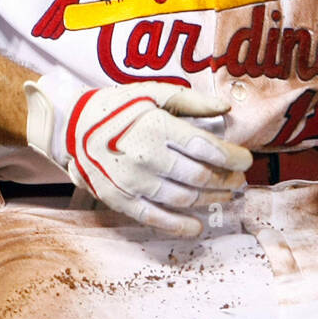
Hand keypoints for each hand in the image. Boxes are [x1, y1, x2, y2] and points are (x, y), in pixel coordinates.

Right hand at [23, 72, 251, 235]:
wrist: (71, 127)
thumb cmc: (118, 107)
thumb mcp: (153, 92)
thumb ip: (192, 101)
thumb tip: (226, 106)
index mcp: (156, 126)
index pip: (208, 148)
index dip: (234, 157)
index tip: (246, 159)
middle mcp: (146, 156)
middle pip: (200, 176)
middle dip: (227, 180)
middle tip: (239, 180)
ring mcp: (132, 181)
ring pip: (183, 199)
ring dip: (211, 200)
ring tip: (225, 196)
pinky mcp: (119, 200)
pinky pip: (155, 219)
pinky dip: (180, 226)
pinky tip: (198, 225)